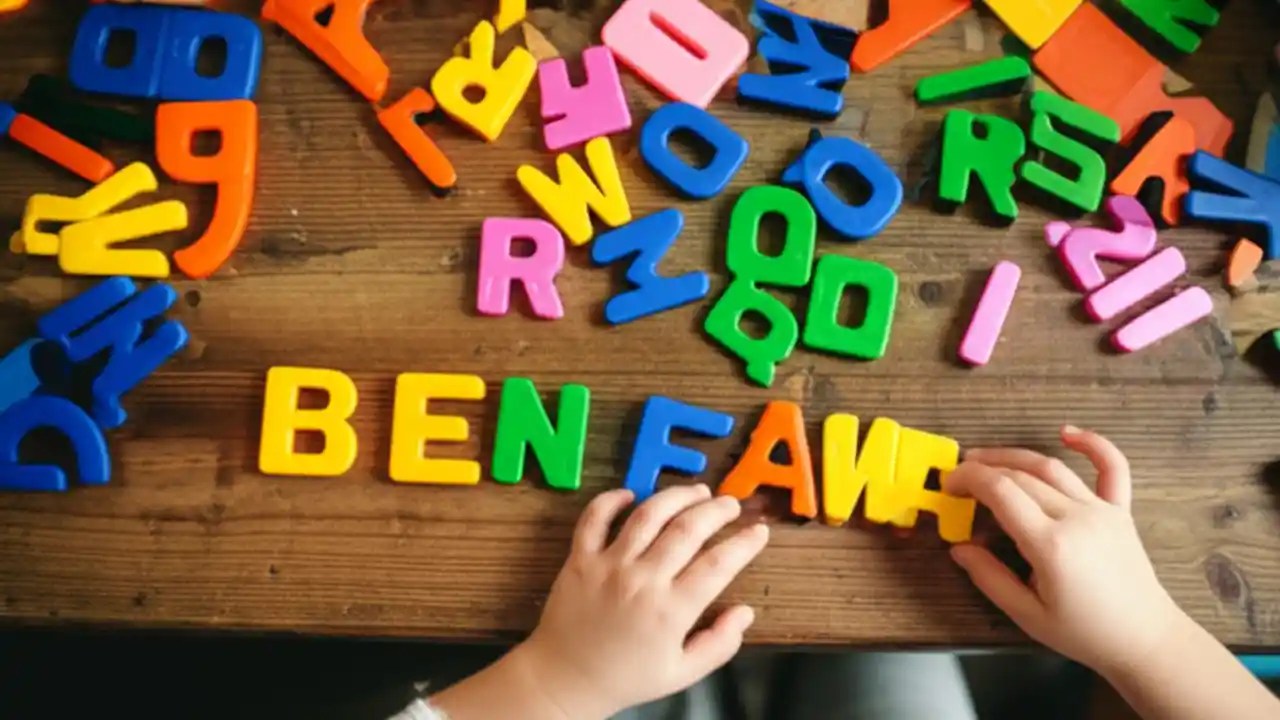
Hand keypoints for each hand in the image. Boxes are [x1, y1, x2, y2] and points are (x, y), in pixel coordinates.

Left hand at [512, 485, 769, 718]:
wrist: (566, 679)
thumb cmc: (627, 677)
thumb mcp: (682, 673)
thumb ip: (719, 644)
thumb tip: (745, 612)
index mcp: (672, 609)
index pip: (719, 564)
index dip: (744, 543)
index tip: (759, 531)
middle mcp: (643, 580)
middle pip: (688, 529)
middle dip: (717, 510)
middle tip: (731, 504)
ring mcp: (609, 565)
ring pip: (648, 514)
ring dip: (677, 496)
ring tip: (697, 491)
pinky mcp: (580, 558)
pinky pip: (594, 518)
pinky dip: (611, 499)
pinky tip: (631, 494)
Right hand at [944, 426, 1183, 676]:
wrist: (1144, 639)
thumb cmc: (1084, 632)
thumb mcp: (1027, 614)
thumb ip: (989, 577)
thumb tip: (958, 548)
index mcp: (1050, 545)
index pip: (1000, 491)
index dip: (968, 479)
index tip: (948, 485)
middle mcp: (1076, 518)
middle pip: (1020, 476)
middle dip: (982, 470)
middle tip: (957, 479)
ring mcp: (1101, 510)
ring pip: (1051, 467)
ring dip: (1014, 456)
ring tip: (985, 458)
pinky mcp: (1120, 510)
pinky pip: (1111, 468)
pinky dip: (1092, 444)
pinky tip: (1067, 433)